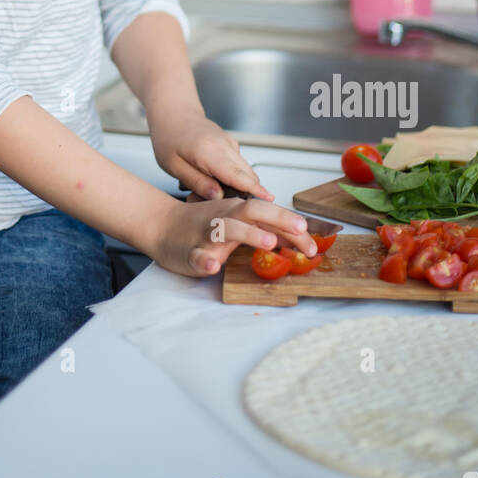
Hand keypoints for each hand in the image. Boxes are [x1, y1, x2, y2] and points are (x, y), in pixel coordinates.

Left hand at [150, 111, 274, 201]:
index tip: (268, 200)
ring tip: (216, 194)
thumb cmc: (169, 138)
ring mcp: (230, 144)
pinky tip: (216, 182)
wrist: (174, 114)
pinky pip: (239, 166)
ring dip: (240, 187)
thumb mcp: (174, 166)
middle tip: (232, 210)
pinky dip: (235, 177)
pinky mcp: (231, 146)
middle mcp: (224, 146)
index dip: (254, 190)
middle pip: (247, 175)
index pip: (237, 175)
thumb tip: (219, 198)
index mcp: (209, 152)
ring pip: (245, 171)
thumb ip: (198, 182)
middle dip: (248, 194)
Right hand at [150, 194, 317, 278]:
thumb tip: (300, 237)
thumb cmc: (204, 225)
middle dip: (278, 220)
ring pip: (226, 230)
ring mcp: (206, 235)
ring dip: (249, 234)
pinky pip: (197, 255)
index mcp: (238, 212)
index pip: (270, 214)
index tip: (315, 242)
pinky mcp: (189, 251)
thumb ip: (265, 229)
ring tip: (268, 244)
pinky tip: (212, 265)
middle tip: (301, 231)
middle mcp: (225, 218)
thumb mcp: (238, 223)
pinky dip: (205, 260)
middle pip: (253, 212)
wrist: (162, 226)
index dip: (293, 227)